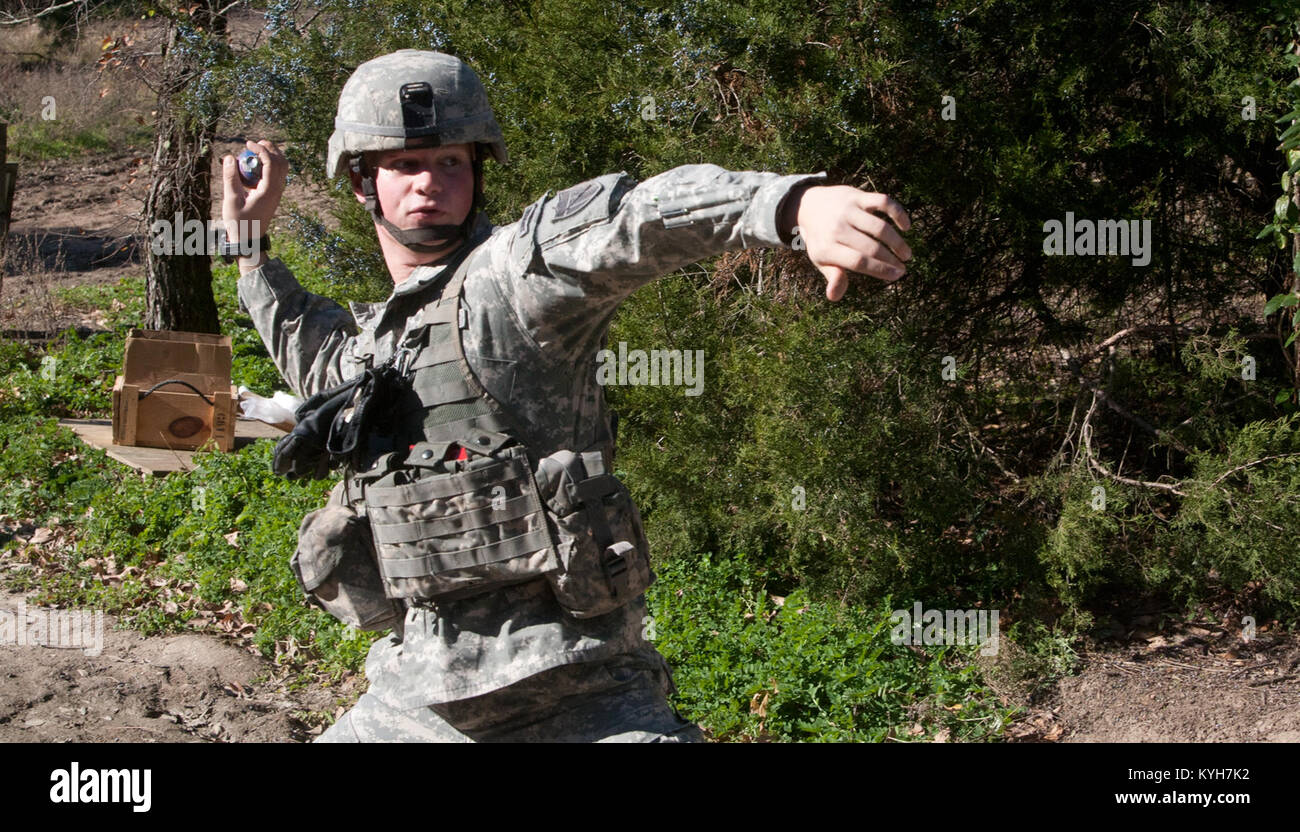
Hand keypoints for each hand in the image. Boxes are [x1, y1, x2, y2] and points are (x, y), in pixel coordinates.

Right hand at [220, 139, 286, 246]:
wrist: (249, 240)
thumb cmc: (238, 222)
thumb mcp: (231, 199)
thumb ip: (230, 177)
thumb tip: (230, 157)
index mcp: (269, 191)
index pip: (271, 163)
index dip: (261, 149)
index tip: (247, 144)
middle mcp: (277, 191)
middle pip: (282, 162)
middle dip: (270, 149)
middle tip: (254, 143)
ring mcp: (277, 193)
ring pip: (282, 169)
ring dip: (271, 156)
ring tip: (255, 151)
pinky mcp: (274, 195)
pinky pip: (277, 175)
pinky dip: (269, 166)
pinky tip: (254, 165)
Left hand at [781, 185, 912, 300]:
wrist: (810, 205)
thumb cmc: (821, 239)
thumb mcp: (820, 259)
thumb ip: (832, 276)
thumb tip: (834, 297)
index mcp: (826, 248)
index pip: (858, 262)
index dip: (880, 270)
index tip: (896, 275)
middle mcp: (837, 228)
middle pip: (871, 247)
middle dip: (891, 260)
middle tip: (903, 268)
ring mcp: (848, 210)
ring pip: (879, 227)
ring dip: (897, 242)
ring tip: (906, 254)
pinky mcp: (857, 195)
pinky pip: (883, 202)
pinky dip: (899, 213)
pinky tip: (906, 227)